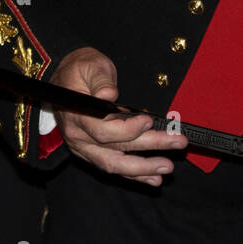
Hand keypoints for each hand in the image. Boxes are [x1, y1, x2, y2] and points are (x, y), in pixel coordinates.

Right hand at [51, 46, 184, 185]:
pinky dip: (134, 173)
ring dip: (142, 169)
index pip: (102, 131)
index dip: (127, 130)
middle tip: (176, 142)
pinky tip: (153, 177)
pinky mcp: (91, 152)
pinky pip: (113, 166)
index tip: (149, 121)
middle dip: (148, 149)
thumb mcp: (91, 66)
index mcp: (77, 115)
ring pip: (114, 165)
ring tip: (166, 168)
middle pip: (114, 151)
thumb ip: (101, 80)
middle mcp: (78, 136)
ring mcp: (83, 148)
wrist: (66, 76)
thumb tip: (110, 94)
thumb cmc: (81, 69)